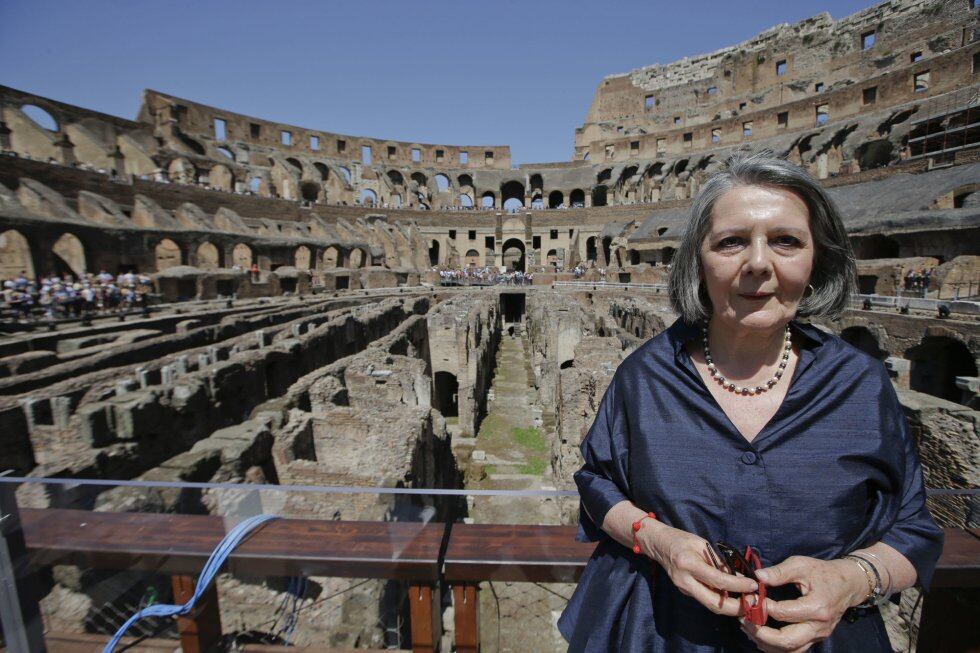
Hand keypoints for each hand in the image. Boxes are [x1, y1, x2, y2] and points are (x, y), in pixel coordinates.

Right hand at [638, 523, 758, 616]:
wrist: (658, 544)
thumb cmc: (681, 539)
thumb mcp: (702, 544)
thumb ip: (719, 562)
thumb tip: (739, 575)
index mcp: (688, 564)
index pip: (718, 580)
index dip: (738, 585)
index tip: (753, 585)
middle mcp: (685, 581)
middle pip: (714, 603)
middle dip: (735, 607)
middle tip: (753, 602)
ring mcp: (684, 589)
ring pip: (711, 605)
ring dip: (730, 607)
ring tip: (747, 601)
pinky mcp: (686, 592)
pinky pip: (706, 599)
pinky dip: (722, 600)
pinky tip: (733, 596)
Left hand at [740, 556, 867, 651]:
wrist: (849, 584)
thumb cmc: (824, 572)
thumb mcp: (802, 565)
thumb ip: (780, 572)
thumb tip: (758, 577)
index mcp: (817, 607)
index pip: (783, 613)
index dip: (762, 607)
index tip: (750, 598)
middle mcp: (819, 627)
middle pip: (786, 640)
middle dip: (761, 633)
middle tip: (743, 620)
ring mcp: (818, 635)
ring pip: (790, 650)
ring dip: (766, 643)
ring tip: (748, 628)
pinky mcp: (815, 638)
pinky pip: (795, 649)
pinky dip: (776, 647)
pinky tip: (761, 636)